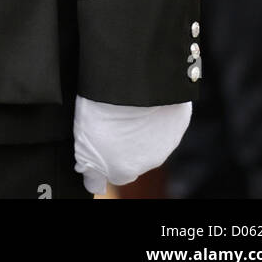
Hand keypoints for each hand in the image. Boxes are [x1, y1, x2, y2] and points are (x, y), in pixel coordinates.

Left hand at [73, 96, 191, 194]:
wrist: (131, 80)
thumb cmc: (102, 106)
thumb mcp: (83, 137)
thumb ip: (89, 164)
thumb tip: (92, 181)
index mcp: (122, 169)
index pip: (113, 173)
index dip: (105, 155)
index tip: (101, 138)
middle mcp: (147, 163)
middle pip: (134, 156)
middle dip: (126, 140)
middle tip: (114, 118)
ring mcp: (166, 143)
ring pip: (152, 139)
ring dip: (142, 127)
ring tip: (129, 106)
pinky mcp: (178, 123)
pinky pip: (166, 120)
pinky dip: (158, 112)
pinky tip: (146, 100)